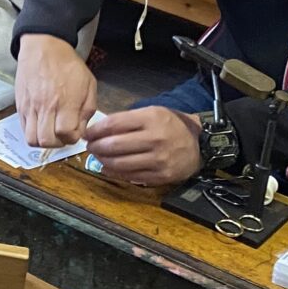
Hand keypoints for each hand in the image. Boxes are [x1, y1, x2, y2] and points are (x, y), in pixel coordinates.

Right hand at [15, 34, 97, 147]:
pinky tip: (41, 124)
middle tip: (62, 133)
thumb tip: (81, 130)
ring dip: (43, 141)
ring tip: (50, 131)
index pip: (67, 134)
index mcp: (65, 101)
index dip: (73, 137)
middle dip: (58, 143)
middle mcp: (46, 107)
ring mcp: (30, 107)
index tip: (75, 130)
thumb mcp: (89, 84)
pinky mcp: (20, 106)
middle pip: (48, 141)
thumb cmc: (68, 65)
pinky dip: (32, 132)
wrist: (43, 47)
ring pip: (32, 139)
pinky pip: (23, 129)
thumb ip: (88, 110)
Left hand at [85, 108, 202, 188]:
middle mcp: (154, 139)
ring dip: (102, 161)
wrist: (199, 145)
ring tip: (98, 157)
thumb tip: (99, 129)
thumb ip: (128, 119)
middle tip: (90, 146)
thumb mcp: (153, 112)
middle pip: (113, 145)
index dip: (96, 130)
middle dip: (96, 146)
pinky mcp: (160, 176)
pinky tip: (107, 168)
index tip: (88, 133)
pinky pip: (129, 176)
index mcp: (151, 118)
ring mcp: (158, 159)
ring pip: (119, 163)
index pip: (114, 124)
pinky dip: (114, 173)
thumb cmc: (171, 126)